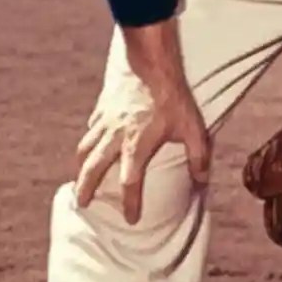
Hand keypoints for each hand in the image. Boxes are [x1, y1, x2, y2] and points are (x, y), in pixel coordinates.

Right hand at [73, 19, 211, 224]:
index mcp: (136, 146)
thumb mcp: (193, 128)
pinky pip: (91, 127)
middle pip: (92, 168)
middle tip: (81, 202)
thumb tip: (203, 179)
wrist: (152, 62)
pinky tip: (91, 141)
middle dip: (85, 188)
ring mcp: (105, 120)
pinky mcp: (103, 106)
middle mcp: (115, 136)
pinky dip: (89, 139)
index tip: (130, 219)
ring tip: (79, 176)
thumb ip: (198, 156)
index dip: (129, 203)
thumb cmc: (173, 96)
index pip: (129, 183)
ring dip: (81, 165)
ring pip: (86, 147)